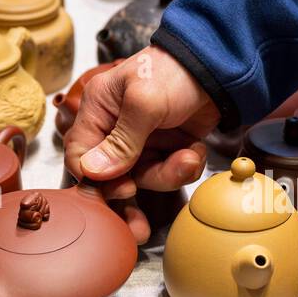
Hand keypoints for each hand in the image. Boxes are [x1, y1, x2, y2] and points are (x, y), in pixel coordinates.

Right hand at [64, 46, 218, 241]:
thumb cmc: (174, 71)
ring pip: (144, 178)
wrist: (217, 67)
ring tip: (188, 158)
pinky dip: (185, 167)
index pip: (79, 155)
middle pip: (111, 177)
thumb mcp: (145, 101)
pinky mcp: (167, 149)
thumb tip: (94, 172)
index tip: (122, 187)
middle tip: (139, 228)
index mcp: (99, 111)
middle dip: (129, 200)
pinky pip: (169, 173)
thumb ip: (121, 140)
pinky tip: (195, 150)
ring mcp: (142, 142)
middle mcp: (115, 129)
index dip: (96, 178)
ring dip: (168, 175)